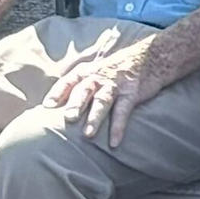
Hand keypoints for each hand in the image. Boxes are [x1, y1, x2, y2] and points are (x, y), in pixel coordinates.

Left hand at [44, 30, 155, 146]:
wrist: (152, 56)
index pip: (70, 80)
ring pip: (103, 100)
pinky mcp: (132, 92)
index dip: (58, 92)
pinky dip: (118, 127)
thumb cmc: (117, 68)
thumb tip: (55, 105)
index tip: (47, 105)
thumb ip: (79, 84)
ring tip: (88, 134)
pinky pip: (123, 111)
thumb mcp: (96, 70)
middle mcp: (100, 77)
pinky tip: (114, 142)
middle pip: (85, 90)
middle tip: (68, 118)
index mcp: (88, 72)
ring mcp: (116, 85)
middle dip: (76, 103)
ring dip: (95, 117)